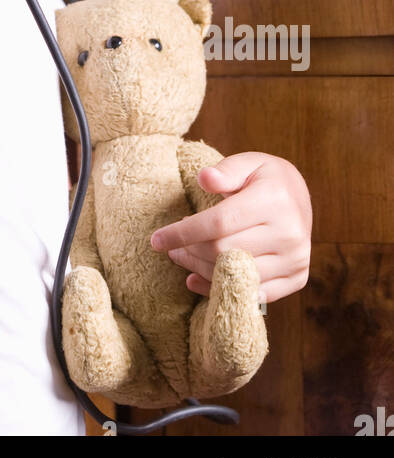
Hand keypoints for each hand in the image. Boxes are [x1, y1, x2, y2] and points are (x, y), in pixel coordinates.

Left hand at [149, 152, 311, 305]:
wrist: (300, 198)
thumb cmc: (265, 177)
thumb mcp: (247, 163)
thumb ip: (225, 171)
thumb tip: (204, 178)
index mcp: (275, 201)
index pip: (219, 223)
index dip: (183, 233)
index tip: (156, 239)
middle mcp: (290, 233)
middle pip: (223, 252)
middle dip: (188, 251)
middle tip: (170, 247)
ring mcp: (295, 259)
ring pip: (235, 276)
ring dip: (199, 269)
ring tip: (181, 257)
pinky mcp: (296, 279)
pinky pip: (252, 294)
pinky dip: (219, 290)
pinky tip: (196, 278)